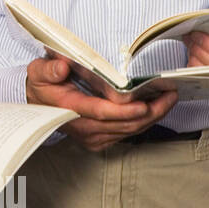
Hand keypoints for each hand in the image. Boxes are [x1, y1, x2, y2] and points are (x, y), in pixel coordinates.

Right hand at [25, 57, 177, 151]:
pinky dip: (145, 121)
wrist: (39, 104)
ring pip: (130, 130)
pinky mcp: (101, 140)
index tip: (144, 105)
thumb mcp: (38, 71)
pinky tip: (156, 107)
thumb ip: (49, 69)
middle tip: (170, 94)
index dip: (124, 110)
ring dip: (153, 116)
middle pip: (124, 124)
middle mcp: (83, 128)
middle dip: (151, 111)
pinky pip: (128, 133)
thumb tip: (62, 68)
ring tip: (168, 98)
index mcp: (69, 109)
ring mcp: (93, 137)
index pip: (100, 112)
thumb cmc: (43, 85)